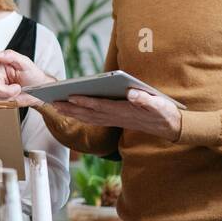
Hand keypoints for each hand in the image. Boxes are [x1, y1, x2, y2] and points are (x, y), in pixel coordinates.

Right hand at [0, 49, 54, 106]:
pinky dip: (9, 101)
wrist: (41, 90)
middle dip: (4, 90)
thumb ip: (10, 55)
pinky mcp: (0, 100)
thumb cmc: (33, 74)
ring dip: (8, 95)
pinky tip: (15, 96)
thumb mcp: (24, 62)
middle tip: (17, 88)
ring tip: (18, 90)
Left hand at [50, 89, 181, 139]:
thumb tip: (132, 93)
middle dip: (71, 108)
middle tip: (53, 101)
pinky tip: (71, 110)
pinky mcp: (115, 120)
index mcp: (125, 111)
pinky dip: (80, 114)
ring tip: (56, 105)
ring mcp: (114, 120)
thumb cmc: (164, 113)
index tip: (71, 96)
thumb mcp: (160, 105)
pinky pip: (93, 118)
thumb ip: (146, 100)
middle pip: (89, 113)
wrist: (169, 127)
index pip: (101, 106)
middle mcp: (116, 117)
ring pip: (89, 117)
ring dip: (72, 112)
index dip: (86, 102)